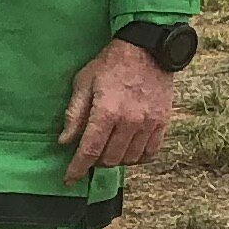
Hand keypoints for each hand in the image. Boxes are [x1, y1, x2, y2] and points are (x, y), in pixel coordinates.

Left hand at [55, 37, 178, 181]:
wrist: (148, 48)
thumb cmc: (110, 64)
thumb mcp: (84, 83)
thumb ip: (74, 114)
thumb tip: (65, 141)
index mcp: (107, 112)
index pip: (89, 151)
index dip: (77, 169)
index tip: (69, 179)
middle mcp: (130, 122)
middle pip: (109, 159)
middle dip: (95, 161)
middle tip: (90, 151)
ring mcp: (149, 124)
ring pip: (129, 159)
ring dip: (115, 159)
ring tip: (108, 148)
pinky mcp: (162, 123)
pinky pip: (149, 153)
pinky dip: (136, 157)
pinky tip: (127, 149)